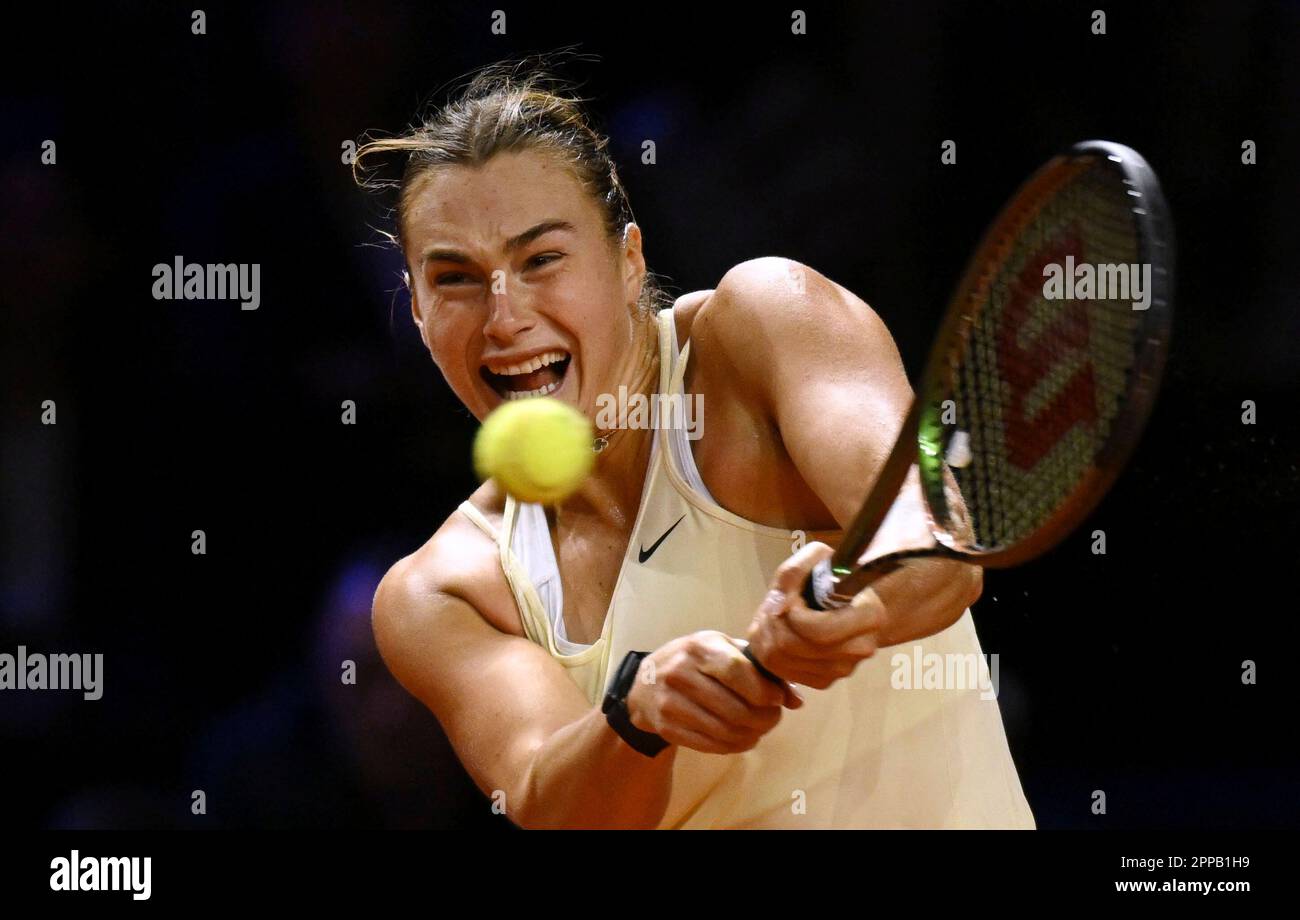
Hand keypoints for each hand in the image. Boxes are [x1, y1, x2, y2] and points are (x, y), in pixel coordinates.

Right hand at [625, 630, 802, 754]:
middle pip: (734, 707)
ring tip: (760, 729)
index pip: (735, 670)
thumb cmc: (695, 662)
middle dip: (764, 719)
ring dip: (752, 735)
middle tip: (773, 718)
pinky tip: (743, 739)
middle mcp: (681, 673)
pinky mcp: (668, 727)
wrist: (646, 683)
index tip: (777, 699)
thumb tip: (797, 700)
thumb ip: (760, 670)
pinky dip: (734, 746)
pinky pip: (711, 745)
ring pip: (725, 731)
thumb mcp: (723, 651)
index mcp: (699, 647)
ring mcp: (671, 702)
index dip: (762, 690)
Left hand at [745, 541, 884, 689]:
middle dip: (774, 622)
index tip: (790, 598)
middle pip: (793, 646)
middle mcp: (860, 648)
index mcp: (869, 616)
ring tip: (775, 617)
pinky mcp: (825, 681)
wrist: (846, 602)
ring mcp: (843, 669)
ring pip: (782, 660)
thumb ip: (795, 572)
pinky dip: (771, 651)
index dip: (793, 615)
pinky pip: (783, 671)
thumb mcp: (816, 558)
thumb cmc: (831, 578)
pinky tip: (781, 633)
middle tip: (775, 606)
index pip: (818, 631)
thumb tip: (779, 606)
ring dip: (768, 635)